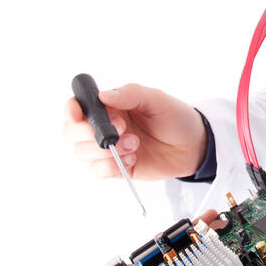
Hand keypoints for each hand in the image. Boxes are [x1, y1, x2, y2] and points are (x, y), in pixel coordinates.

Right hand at [63, 84, 208, 181]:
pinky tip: (133, 159)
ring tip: (134, 145)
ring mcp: (108, 148)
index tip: (78, 117)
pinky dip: (112, 167)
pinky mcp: (117, 167)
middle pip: (72, 132)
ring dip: (105, 151)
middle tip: (121, 131)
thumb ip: (130, 95)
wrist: (194, 145)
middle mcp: (104, 126)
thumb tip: (103, 95)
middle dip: (90, 134)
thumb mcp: (156, 99)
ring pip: (81, 153)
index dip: (71, 110)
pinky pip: (98, 171)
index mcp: (109, 105)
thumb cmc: (176, 118)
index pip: (78, 105)